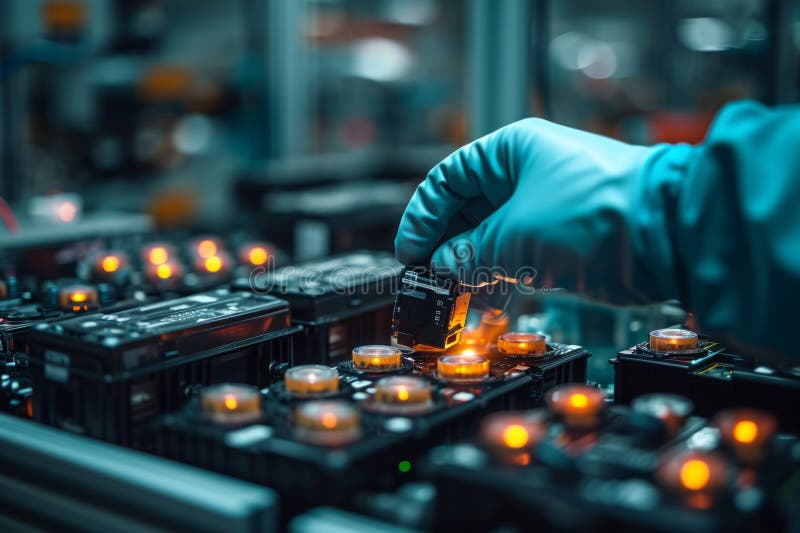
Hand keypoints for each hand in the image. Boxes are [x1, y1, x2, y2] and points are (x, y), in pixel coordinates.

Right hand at [395, 118, 680, 302]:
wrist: (671, 236)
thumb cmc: (598, 213)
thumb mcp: (515, 235)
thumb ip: (468, 254)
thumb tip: (440, 270)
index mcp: (511, 151)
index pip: (448, 180)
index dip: (423, 218)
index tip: (409, 253)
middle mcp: (528, 173)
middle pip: (468, 210)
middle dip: (445, 247)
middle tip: (428, 281)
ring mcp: (547, 206)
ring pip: (493, 236)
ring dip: (471, 266)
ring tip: (452, 297)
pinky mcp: (565, 238)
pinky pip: (519, 255)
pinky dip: (500, 277)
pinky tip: (485, 300)